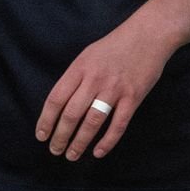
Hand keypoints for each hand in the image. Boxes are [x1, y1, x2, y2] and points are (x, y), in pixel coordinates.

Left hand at [34, 22, 177, 161]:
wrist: (148, 35)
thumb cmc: (115, 45)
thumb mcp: (88, 55)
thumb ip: (76, 77)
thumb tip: (61, 104)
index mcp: (80, 68)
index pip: (56, 98)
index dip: (46, 120)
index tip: (41, 135)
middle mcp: (94, 80)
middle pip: (71, 114)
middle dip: (60, 136)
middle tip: (55, 150)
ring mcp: (115, 89)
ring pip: (92, 122)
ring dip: (79, 142)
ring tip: (72, 155)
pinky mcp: (133, 97)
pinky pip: (118, 125)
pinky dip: (107, 141)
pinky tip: (98, 152)